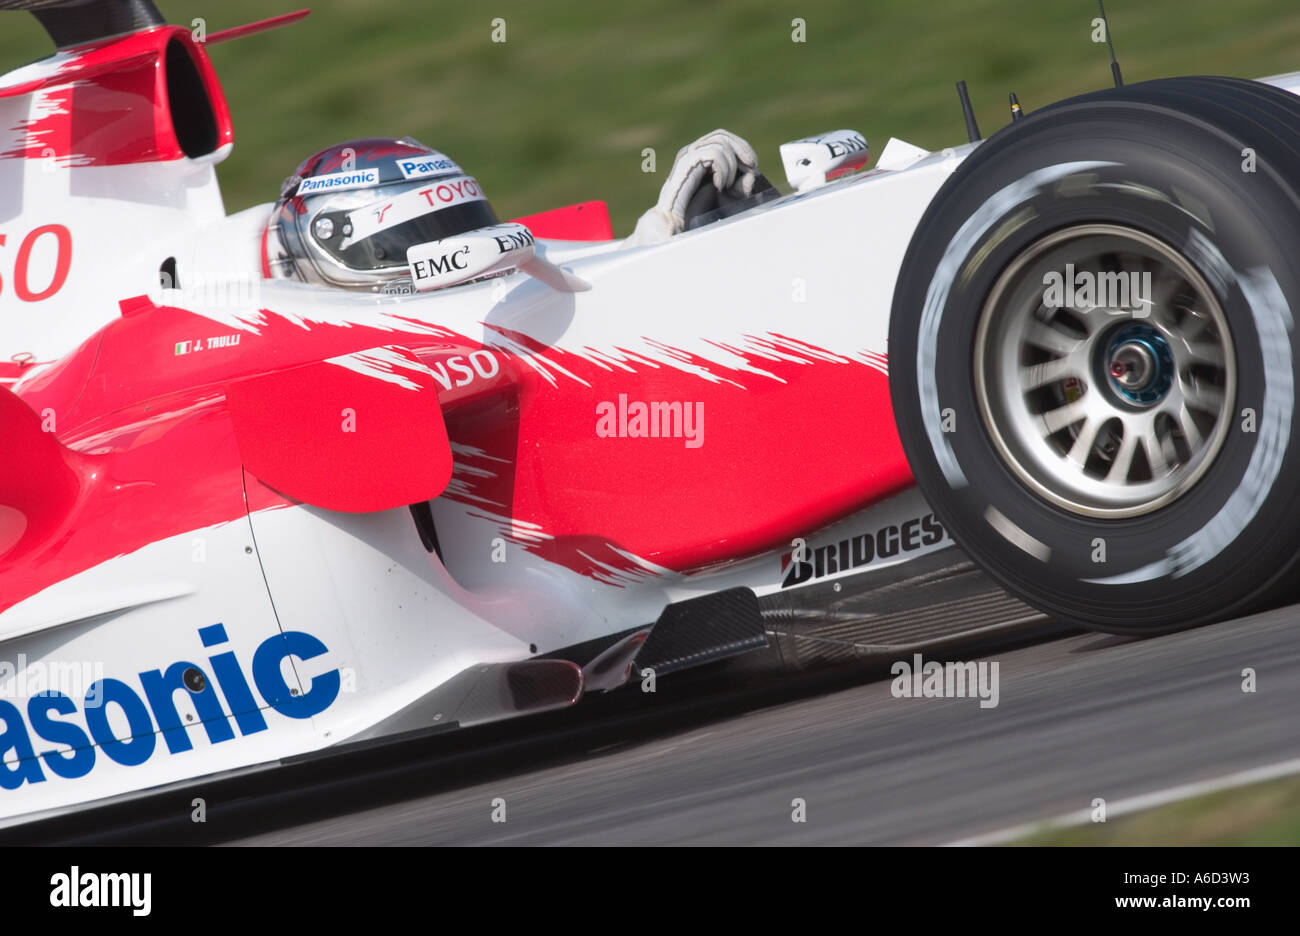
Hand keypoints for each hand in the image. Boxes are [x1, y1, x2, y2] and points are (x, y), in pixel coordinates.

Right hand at [627, 129, 760, 244]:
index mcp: (699, 158)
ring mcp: (687, 156)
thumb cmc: (695, 215)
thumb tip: (751, 176)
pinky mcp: (686, 163)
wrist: (672, 224)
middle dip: (741, 149)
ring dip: (731, 164)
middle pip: (721, 135)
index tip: (753, 165)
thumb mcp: (725, 199)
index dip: (741, 146)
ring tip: (726, 185)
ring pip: (719, 143)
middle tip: (751, 167)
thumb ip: (738, 187)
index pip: (722, 138)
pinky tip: (720, 186)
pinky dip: (723, 169)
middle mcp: (691, 153)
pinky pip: (713, 154)